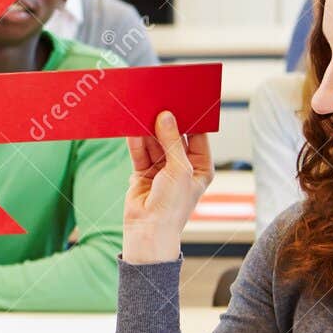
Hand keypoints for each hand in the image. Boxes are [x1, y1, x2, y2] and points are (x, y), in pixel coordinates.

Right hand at [123, 111, 213, 263]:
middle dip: (166, 124)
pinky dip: (136, 142)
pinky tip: (132, 130)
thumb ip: (172, 141)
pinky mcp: (142, 173)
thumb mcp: (180, 169)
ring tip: (142, 114)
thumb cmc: (173, 205)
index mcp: (200, 167)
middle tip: (158, 104)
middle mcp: (182, 167)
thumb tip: (166, 117)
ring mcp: (161, 170)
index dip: (190, 120)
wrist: (148, 230)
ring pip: (154, 143)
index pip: (198, 137)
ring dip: (148, 131)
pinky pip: (139, 152)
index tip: (182, 102)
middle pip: (173, 138)